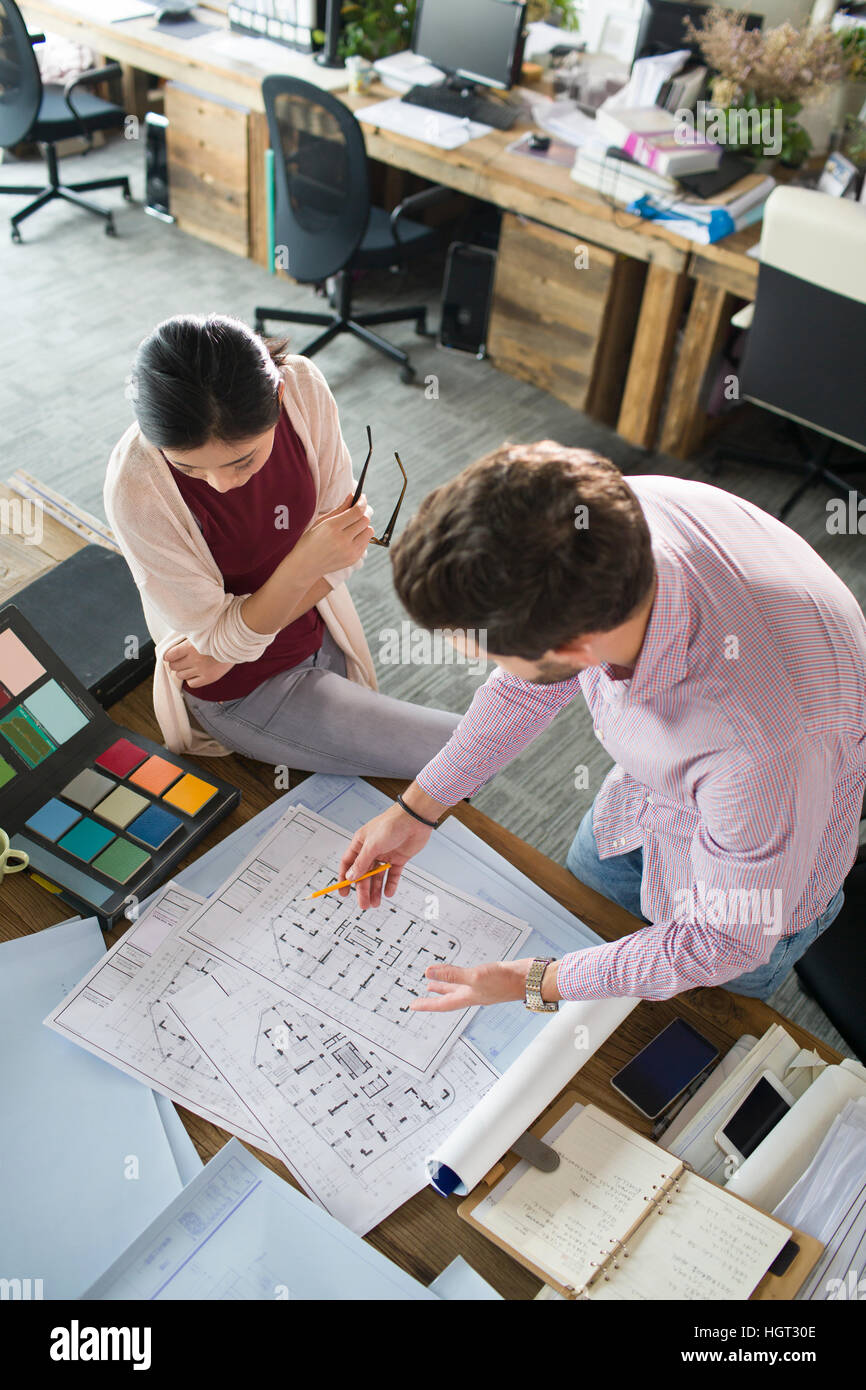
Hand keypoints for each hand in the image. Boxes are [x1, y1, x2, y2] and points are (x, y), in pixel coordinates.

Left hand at [164, 639, 234, 687]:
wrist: (235, 644)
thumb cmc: (216, 637)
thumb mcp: (200, 634)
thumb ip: (185, 640)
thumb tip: (170, 649)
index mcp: (190, 646)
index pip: (169, 656)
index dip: (169, 656)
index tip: (172, 655)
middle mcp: (195, 659)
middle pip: (173, 666)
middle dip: (176, 663)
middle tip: (182, 660)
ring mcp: (202, 670)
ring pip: (180, 675)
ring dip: (183, 671)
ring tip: (190, 666)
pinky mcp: (209, 678)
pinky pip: (191, 683)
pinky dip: (191, 679)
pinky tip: (196, 673)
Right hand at [294, 493, 373, 581]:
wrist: (305, 566)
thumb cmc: (310, 541)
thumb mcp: (321, 522)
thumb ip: (339, 509)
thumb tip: (353, 496)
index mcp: (332, 527)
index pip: (357, 511)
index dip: (362, 502)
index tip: (362, 498)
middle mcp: (342, 540)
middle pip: (365, 520)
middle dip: (362, 513)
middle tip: (356, 512)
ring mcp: (349, 551)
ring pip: (369, 531)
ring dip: (364, 526)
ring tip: (353, 526)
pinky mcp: (353, 559)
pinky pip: (366, 543)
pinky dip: (362, 537)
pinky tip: (351, 537)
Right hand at [338, 804, 431, 908]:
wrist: (415, 819)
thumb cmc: (391, 824)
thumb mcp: (372, 845)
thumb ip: (362, 863)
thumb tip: (350, 877)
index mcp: (360, 844)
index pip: (348, 864)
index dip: (344, 878)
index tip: (343, 892)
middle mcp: (372, 850)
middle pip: (364, 874)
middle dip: (363, 890)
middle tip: (363, 904)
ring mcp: (386, 855)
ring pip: (378, 876)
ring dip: (376, 890)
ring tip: (375, 903)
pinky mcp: (399, 858)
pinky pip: (393, 874)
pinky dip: (390, 884)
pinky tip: (388, 893)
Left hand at [410, 959, 532, 1011]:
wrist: (529, 979)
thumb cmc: (505, 983)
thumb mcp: (474, 977)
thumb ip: (452, 974)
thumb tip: (429, 972)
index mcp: (468, 997)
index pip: (442, 1004)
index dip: (426, 1005)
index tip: (413, 1006)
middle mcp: (473, 993)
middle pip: (449, 996)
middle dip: (435, 995)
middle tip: (422, 994)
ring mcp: (482, 985)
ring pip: (458, 986)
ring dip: (446, 984)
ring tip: (434, 982)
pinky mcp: (490, 976)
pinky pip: (468, 976)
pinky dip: (460, 974)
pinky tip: (462, 970)